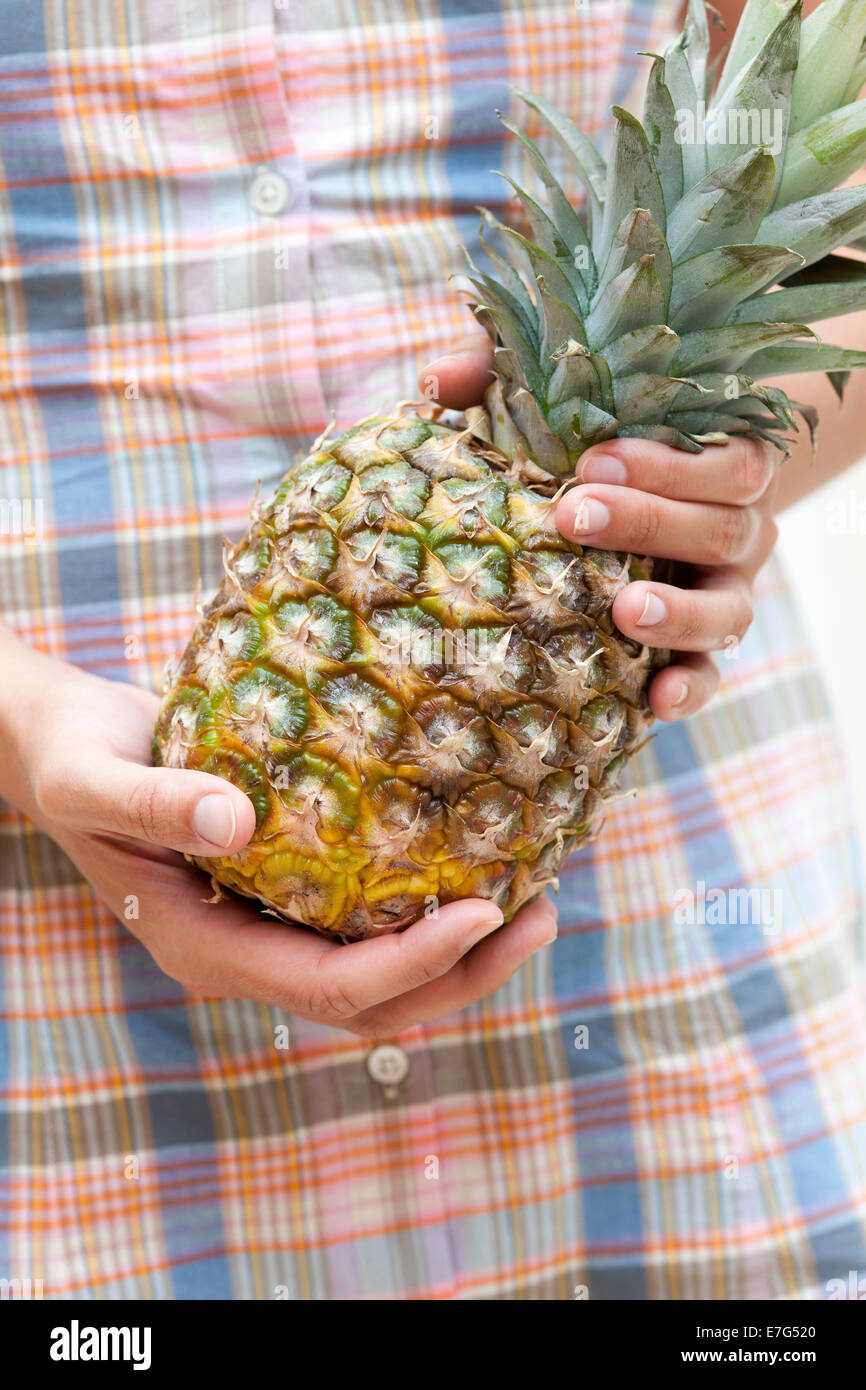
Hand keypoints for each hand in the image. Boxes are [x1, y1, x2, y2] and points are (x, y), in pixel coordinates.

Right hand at [0, 629, 556, 1034]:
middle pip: (374, 1003)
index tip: (483, 913)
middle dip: (463, 974)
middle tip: (541, 918)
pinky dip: (428, 906)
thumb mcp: (95, 778)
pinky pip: (368, 919)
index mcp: (206, 947)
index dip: (412, 963)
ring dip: (461, 952)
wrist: (62, 743)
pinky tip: (478, 861)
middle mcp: (247, 951)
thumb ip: (155, 803)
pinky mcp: (288, 888)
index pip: (328, 987)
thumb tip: (240, 822)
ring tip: (535, 902)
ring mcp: (269, 926)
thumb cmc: (71, 756)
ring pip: (381, 973)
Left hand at [421, 334, 779, 718]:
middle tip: (574, 517)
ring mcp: (730, 589)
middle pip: (722, 526)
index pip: (726, 458)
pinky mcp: (708, 644)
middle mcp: (742, 526)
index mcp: (726, 459)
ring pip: (730, 607)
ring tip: (625, 612)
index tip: (591, 460)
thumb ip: (509, 372)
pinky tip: (656, 701)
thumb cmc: (612, 437)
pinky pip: (713, 671)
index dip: (667, 463)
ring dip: (679, 612)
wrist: (674, 495)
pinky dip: (691, 687)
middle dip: (650, 522)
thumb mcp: (574, 395)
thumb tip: (434, 379)